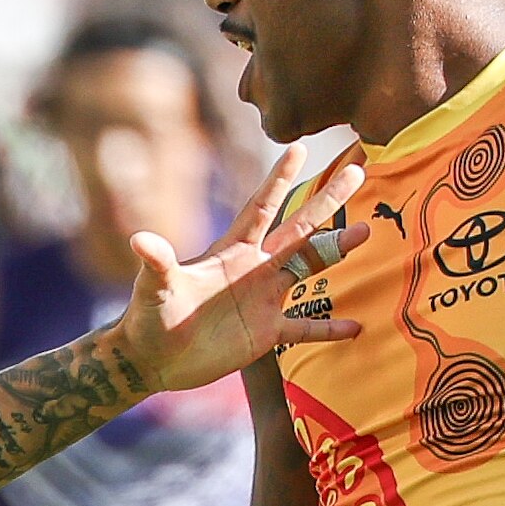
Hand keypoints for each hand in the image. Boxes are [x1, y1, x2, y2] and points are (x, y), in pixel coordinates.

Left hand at [119, 143, 365, 397]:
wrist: (153, 358)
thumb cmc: (149, 318)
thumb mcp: (153, 288)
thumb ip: (156, 263)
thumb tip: (139, 239)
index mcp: (230, 252)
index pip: (260, 208)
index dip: (278, 179)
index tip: (299, 148)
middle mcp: (253, 268)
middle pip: (298, 227)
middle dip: (326, 200)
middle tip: (357, 170)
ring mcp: (263, 298)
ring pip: (308, 268)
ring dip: (336, 251)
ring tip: (365, 230)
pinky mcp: (266, 332)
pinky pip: (304, 328)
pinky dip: (329, 329)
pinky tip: (356, 326)